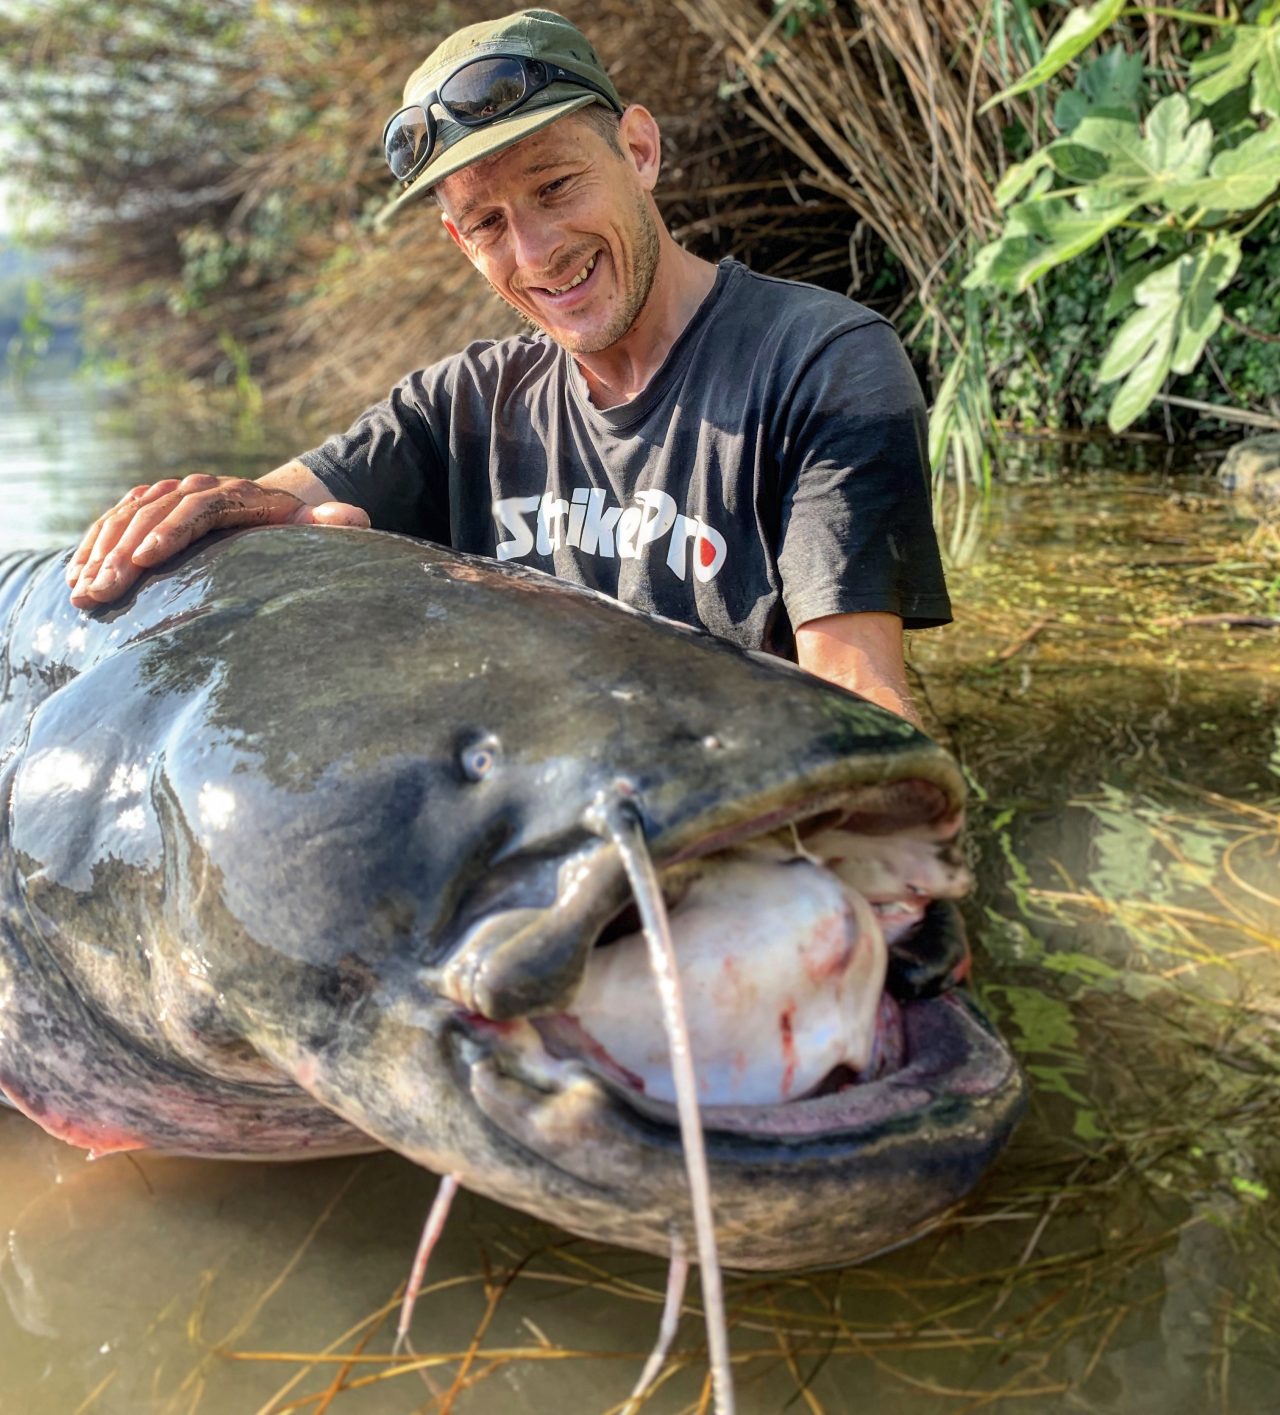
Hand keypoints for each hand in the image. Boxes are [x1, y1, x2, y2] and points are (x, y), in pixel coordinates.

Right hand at [66, 473, 369, 607]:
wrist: (270, 511)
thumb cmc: (293, 530)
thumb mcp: (312, 527)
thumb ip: (329, 524)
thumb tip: (355, 518)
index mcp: (234, 494)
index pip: (196, 507)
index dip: (169, 531)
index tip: (147, 559)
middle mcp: (197, 487)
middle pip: (153, 514)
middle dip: (123, 552)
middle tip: (102, 589)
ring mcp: (170, 494)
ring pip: (128, 518)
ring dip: (101, 552)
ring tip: (85, 592)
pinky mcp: (151, 508)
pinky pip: (115, 521)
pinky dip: (94, 545)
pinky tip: (76, 575)